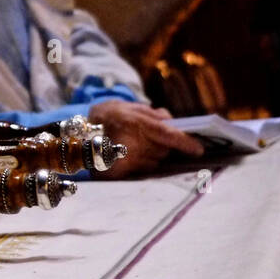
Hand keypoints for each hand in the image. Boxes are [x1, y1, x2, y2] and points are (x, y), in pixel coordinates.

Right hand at [87, 100, 203, 177]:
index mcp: (139, 123)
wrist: (79, 132)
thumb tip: (172, 122)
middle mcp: (135, 143)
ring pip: (155, 161)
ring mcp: (128, 159)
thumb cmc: (108, 115)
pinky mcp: (121, 171)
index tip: (199, 150)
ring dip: (153, 155)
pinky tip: (131, 155)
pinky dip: (143, 163)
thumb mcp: (131, 107)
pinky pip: (144, 169)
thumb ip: (154, 114)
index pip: (171, 136)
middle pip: (164, 151)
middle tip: (152, 139)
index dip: (187, 143)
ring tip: (136, 145)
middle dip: (165, 147)